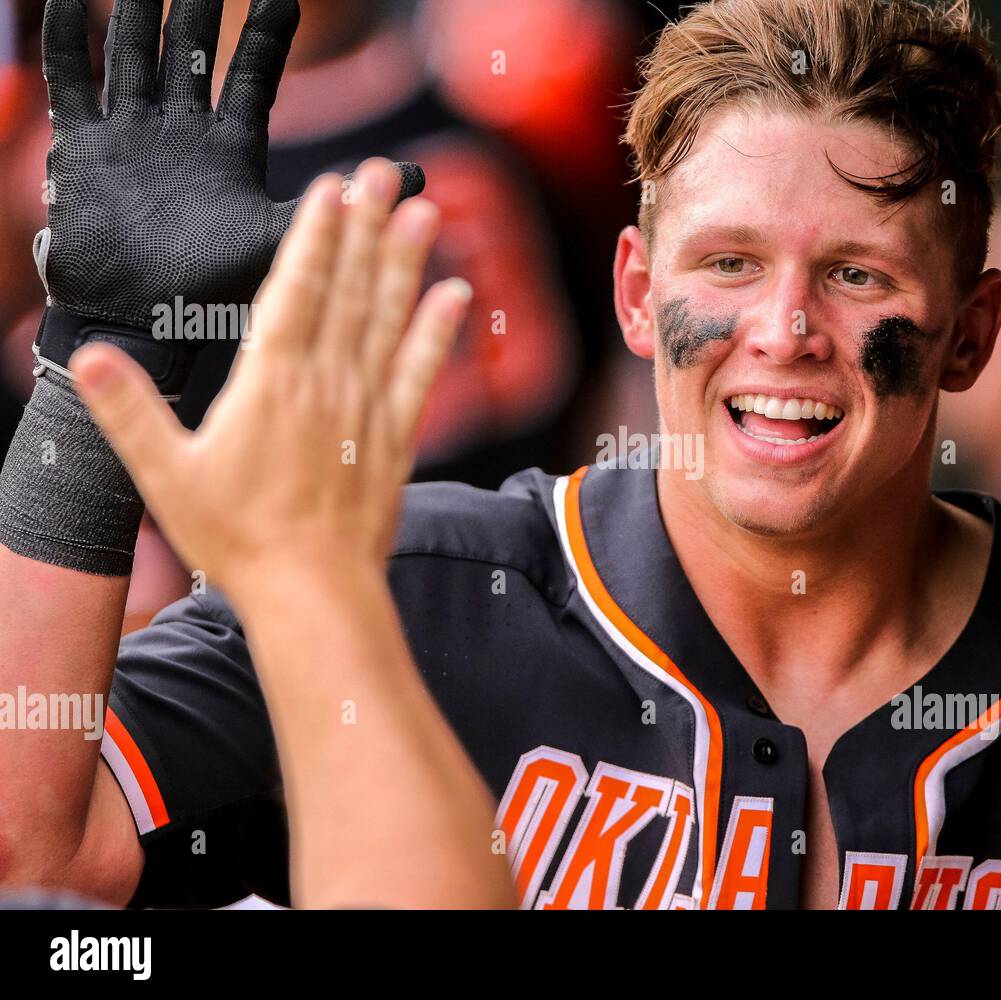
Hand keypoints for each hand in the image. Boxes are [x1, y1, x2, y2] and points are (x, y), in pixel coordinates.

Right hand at [38, 0, 423, 389]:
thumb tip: (417, 179)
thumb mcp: (281, 240)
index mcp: (230, 149)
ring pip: (132, 54)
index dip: (266, 33)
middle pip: (189, 51)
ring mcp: (132, 137)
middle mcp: (181, 135)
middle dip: (196, 7)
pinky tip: (58, 0)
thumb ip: (339, 211)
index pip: (252, 74)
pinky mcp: (84, 150)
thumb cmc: (216, 294)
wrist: (146, 328)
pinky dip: (60, 42)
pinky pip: (69, 84)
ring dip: (134, 12)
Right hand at [67, 160, 468, 592]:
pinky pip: (422, 372)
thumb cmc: (238, 537)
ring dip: (405, 262)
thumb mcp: (166, 475)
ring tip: (422, 209)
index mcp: (272, 383)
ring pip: (389, 319)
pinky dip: (439, 331)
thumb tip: (88, 357)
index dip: (315, 235)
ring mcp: (367, 407)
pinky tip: (454, 294)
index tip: (333, 187)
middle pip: (349, 289)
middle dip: (366, 226)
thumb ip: (130, 412)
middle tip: (386, 171)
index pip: (295, 290)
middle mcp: (327, 383)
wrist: (314, 591)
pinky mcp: (397, 437)